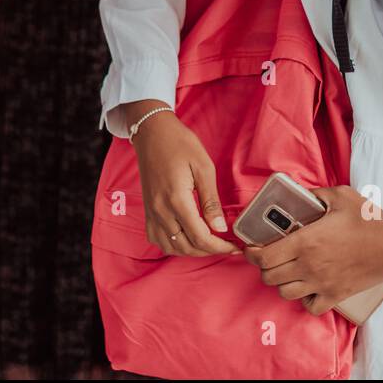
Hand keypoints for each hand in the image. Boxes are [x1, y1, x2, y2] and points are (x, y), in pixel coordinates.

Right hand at [124, 100, 239, 257]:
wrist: (152, 132)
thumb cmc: (179, 144)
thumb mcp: (203, 168)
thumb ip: (211, 201)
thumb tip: (220, 228)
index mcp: (176, 200)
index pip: (200, 237)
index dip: (220, 247)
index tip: (234, 247)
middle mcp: (160, 210)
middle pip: (186, 247)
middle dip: (209, 251)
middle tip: (226, 245)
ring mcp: (151, 212)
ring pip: (171, 247)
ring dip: (191, 251)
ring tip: (209, 243)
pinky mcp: (147, 210)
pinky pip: (157, 239)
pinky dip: (173, 245)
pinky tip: (186, 238)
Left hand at [244, 185, 382, 314]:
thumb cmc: (369, 219)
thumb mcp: (339, 195)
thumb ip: (315, 193)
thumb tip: (302, 193)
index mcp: (305, 241)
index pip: (264, 257)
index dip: (252, 254)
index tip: (252, 248)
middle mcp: (308, 266)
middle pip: (269, 277)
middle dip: (264, 267)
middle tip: (268, 257)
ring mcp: (322, 283)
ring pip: (285, 293)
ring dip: (281, 283)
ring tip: (286, 271)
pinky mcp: (336, 295)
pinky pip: (310, 307)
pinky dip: (304, 300)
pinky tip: (307, 287)